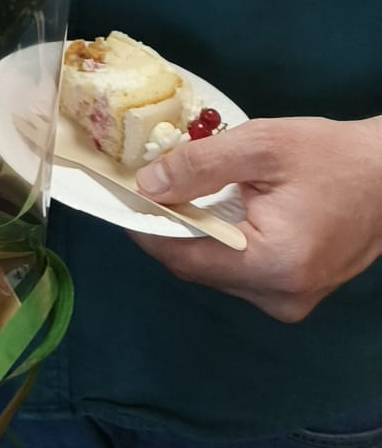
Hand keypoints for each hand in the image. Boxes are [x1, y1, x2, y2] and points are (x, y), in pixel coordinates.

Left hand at [133, 114, 381, 320]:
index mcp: (274, 264)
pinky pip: (237, 271)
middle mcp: (280, 297)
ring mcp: (289, 302)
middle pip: (196, 267)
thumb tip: (146, 186)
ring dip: (191, 234)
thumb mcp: (262, 146)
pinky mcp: (294, 293)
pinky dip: (218, 242)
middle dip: (165, 227)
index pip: (185, 256)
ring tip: (176, 190)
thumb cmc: (331, 156)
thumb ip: (199, 166)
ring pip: (214, 271)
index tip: (116, 195)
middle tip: (142, 185)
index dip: (145, 226)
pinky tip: (212, 208)